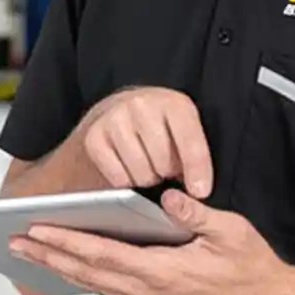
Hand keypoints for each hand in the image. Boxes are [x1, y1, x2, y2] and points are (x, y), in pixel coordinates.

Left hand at [9, 190, 292, 294]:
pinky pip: (109, 287)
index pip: (103, 255)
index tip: (37, 229)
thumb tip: (169, 196)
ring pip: (94, 283)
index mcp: (163, 272)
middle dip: (48, 255)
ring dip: (58, 267)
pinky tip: (67, 266)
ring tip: (29, 252)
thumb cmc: (250, 265)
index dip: (66, 242)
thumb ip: (196, 213)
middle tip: (14, 241)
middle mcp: (150, 290)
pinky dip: (82, 275)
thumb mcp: (230, 231)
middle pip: (87, 272)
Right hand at [80, 87, 213, 197]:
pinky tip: (128, 168)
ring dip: (147, 179)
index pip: (190, 141)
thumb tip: (197, 190)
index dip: (197, 170)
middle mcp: (142, 105)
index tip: (200, 191)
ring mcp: (115, 118)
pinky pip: (118, 178)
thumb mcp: (183, 130)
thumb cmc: (160, 128)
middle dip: (167, 173)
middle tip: (165, 168)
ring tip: (148, 166)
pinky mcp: (94, 136)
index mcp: (174, 103)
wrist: (117, 112)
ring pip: (141, 173)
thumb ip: (194, 155)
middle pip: (163, 162)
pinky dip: (126, 182)